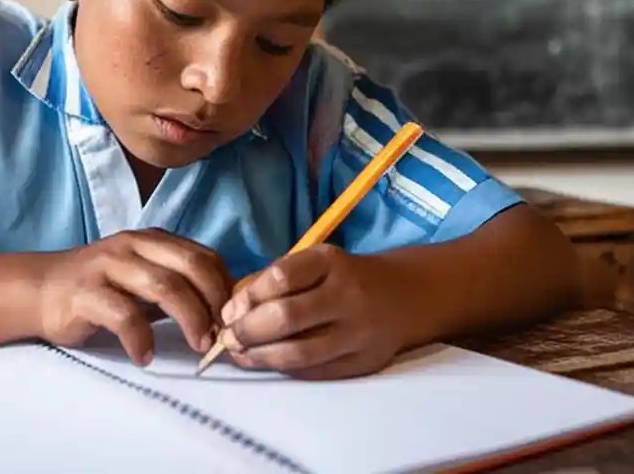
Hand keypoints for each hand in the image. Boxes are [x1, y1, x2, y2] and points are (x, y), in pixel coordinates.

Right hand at [37, 229, 233, 365]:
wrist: (41, 289)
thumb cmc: (101, 289)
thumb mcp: (143, 278)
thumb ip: (177, 286)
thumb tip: (223, 313)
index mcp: (153, 241)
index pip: (204, 256)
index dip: (225, 288)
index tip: (234, 319)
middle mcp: (134, 246)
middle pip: (191, 267)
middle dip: (213, 303)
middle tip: (221, 336)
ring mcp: (109, 266)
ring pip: (164, 286)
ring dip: (189, 319)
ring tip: (198, 347)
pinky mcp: (85, 293)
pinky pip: (123, 315)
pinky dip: (141, 339)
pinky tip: (145, 356)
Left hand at [217, 245, 417, 379]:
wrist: (405, 295)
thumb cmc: (345, 277)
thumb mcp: (315, 263)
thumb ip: (273, 280)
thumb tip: (231, 312)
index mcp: (331, 261)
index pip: (282, 277)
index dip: (248, 298)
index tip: (228, 312)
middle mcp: (348, 294)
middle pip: (287, 317)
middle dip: (248, 331)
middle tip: (227, 339)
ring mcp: (359, 331)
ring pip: (300, 352)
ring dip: (261, 356)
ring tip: (241, 354)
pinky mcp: (364, 361)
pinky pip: (316, 371)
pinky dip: (285, 369)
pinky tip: (268, 363)